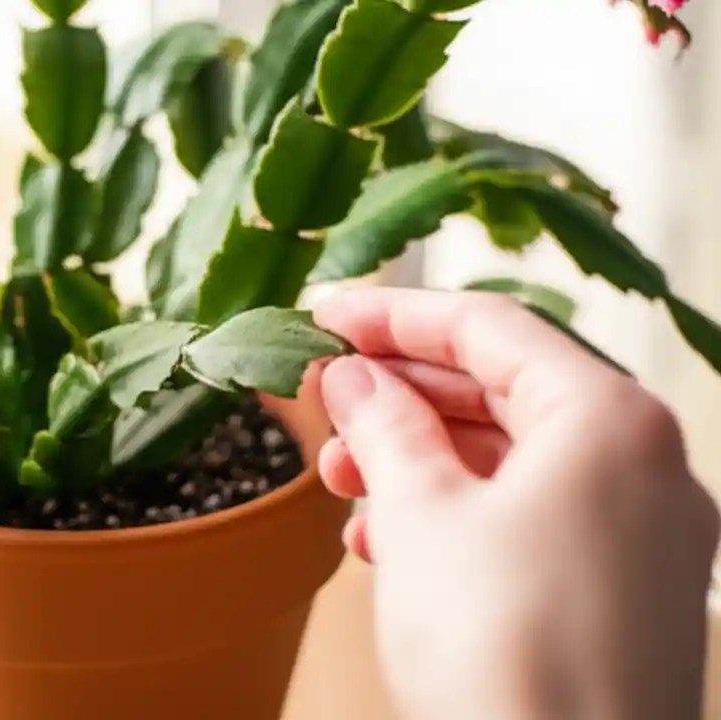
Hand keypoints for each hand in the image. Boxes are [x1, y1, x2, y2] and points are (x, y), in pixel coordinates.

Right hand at [311, 288, 716, 719]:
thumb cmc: (502, 648)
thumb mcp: (420, 513)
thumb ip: (384, 426)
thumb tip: (354, 377)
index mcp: (609, 420)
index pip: (490, 329)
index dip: (394, 316)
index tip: (322, 316)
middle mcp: (644, 465)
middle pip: (505, 391)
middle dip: (402, 398)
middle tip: (324, 405)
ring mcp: (641, 533)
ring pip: (513, 459)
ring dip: (420, 461)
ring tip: (343, 483)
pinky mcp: (622, 591)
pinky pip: (531, 519)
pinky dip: (457, 515)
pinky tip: (389, 541)